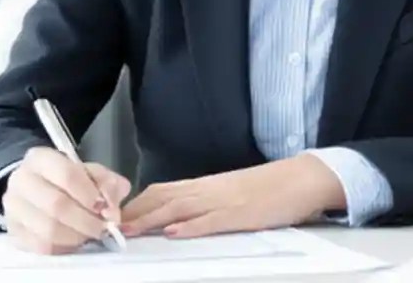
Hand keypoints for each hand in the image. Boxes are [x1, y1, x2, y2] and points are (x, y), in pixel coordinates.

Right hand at [1, 146, 131, 254]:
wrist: (35, 190)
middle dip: (86, 221)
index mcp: (40, 159)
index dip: (90, 194)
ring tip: (89, 236)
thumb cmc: (67, 181)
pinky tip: (73, 243)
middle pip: (56, 205)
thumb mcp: (90, 173)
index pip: (67, 174)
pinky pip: (41, 247)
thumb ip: (107, 185)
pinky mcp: (13, 231)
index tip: (105, 208)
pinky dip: (63, 248)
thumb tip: (111, 209)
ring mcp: (13, 208)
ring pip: (48, 230)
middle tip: (102, 228)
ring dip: (76, 237)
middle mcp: (20, 180)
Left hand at [120, 154, 344, 238]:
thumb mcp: (230, 192)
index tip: (116, 214)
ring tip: (130, 230)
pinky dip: (191, 227)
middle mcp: (208, 189)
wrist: (302, 179)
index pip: (162, 190)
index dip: (137, 203)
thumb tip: (178, 216)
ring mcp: (224, 201)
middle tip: (110, 224)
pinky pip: (211, 220)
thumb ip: (204, 201)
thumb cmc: (268, 189)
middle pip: (163, 197)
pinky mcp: (241, 214)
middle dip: (136, 212)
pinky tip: (174, 232)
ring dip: (151, 220)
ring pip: (180, 208)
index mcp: (205, 185)